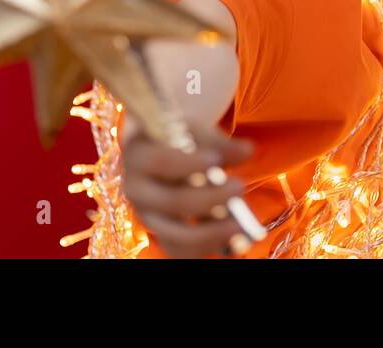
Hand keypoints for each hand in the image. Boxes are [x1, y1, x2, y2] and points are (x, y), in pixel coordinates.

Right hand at [121, 120, 256, 257]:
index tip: (215, 159)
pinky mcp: (161, 233)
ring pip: (175, 236)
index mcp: (139, 155)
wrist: (163, 148)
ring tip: (238, 225)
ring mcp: (148, 215)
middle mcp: (137, 190)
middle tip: (239, 186)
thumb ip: (218, 142)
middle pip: (171, 203)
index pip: (159, 162)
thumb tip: (246, 151)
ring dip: (210, 233)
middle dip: (210, 198)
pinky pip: (180, 251)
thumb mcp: (195, 130)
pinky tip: (231, 238)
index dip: (188, 164)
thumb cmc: (179, 135)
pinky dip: (207, 248)